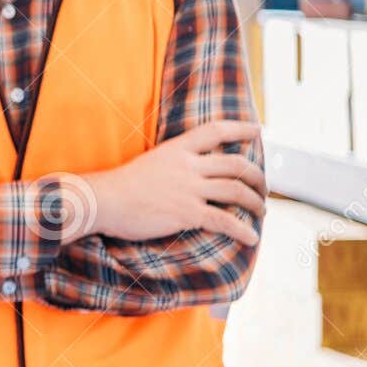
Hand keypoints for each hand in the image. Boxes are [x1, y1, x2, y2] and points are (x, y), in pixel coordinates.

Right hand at [80, 120, 265, 246]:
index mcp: (176, 150)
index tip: (258, 130)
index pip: (215, 131)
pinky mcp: (187, 213)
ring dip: (255, 202)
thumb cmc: (119, 186)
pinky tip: (252, 238)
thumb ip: (172, 165)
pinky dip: (243, 230)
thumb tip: (187, 175)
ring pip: (236, 191)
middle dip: (257, 177)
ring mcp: (188, 189)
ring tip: (261, 211)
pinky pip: (225, 221)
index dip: (240, 128)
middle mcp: (187, 166)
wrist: (103, 201)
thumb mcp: (149, 163)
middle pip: (235, 164)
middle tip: (263, 187)